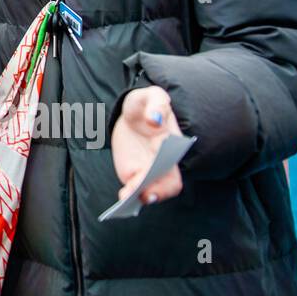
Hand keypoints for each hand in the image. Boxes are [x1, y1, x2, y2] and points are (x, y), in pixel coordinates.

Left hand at [111, 86, 184, 205]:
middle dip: (157, 192)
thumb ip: (156, 104)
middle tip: (142, 194)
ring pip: (150, 190)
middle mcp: (164, 162)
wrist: (133, 112)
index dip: (166, 174)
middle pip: (167, 184)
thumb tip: (154, 120)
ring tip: (126, 198)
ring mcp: (149, 169)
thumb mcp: (151, 96)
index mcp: (172, 144)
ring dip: (140, 196)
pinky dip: (129, 195)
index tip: (155, 176)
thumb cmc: (146, 104)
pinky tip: (122, 198)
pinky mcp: (134, 172)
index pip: (174, 165)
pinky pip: (135, 189)